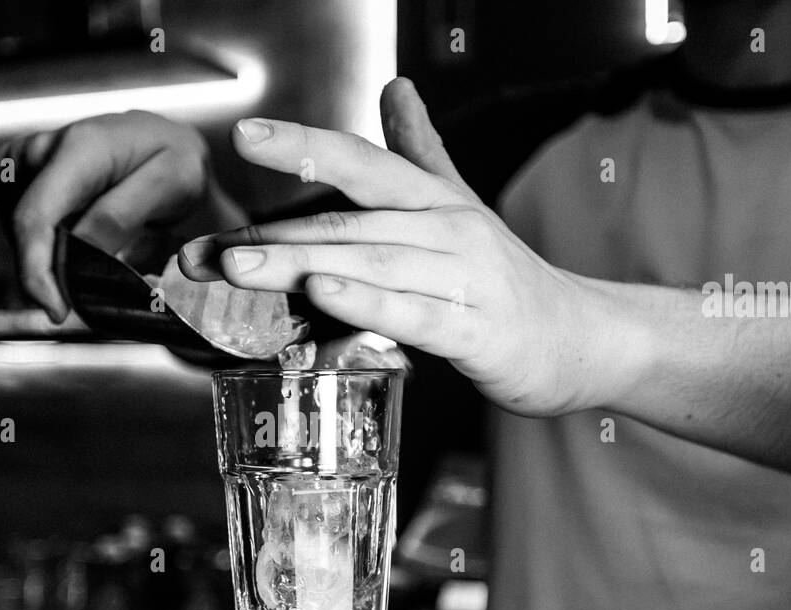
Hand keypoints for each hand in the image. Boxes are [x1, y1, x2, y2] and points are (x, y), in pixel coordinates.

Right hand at [1, 111, 238, 322]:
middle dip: (50, 270)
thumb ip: (123, 213)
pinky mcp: (20, 175)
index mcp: (80, 148)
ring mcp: (25, 161)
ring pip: (19, 232)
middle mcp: (42, 149)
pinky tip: (78, 236)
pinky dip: (46, 243)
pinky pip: (23, 226)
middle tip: (97, 284)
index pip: (35, 216)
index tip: (56, 310)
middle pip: (22, 231)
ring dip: (50, 256)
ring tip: (100, 246)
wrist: (163, 142)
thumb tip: (80, 245)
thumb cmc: (173, 161)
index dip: (36, 270)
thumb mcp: (171, 184)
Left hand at [177, 79, 626, 416]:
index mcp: (435, 200)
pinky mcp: (477, 332)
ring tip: (239, 266)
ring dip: (300, 265)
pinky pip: (414, 314)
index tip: (244, 135)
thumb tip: (395, 90)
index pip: (363, 161)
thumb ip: (422, 153)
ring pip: (372, 264)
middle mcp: (448, 230)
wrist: (584, 339)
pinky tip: (323, 295)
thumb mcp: (462, 208)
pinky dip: (367, 303)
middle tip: (206, 249)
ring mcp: (465, 279)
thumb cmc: (510, 281)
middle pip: (350, 221)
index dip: (304, 144)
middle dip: (270, 236)